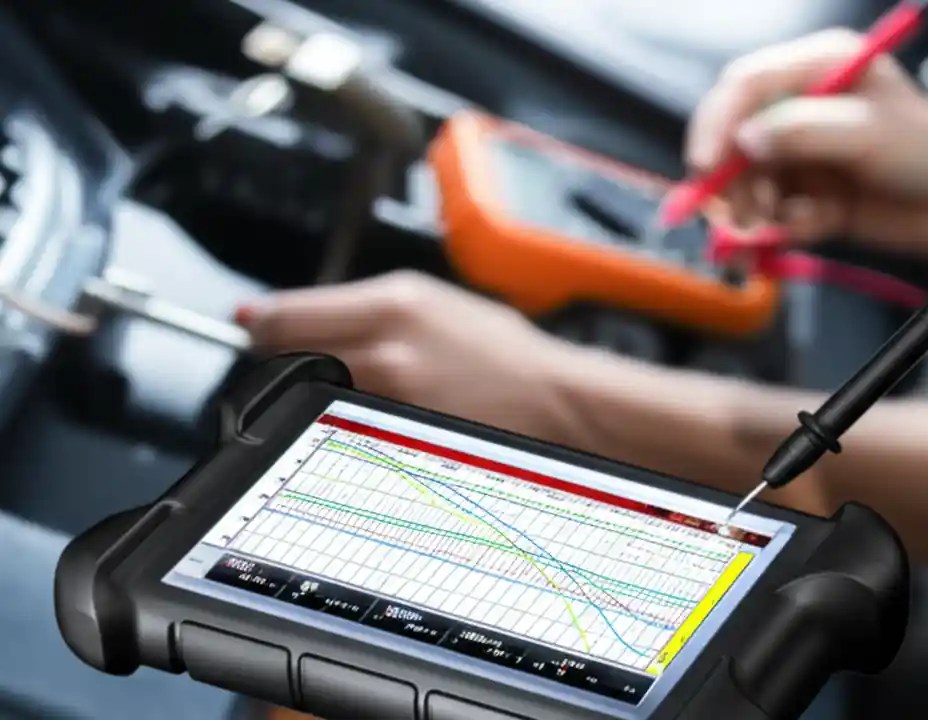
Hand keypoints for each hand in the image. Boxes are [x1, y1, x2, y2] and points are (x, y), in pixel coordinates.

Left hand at [236, 271, 574, 439]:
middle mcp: (386, 344)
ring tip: (347, 392)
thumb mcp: (437, 304)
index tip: (247, 325)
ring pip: (312, 393)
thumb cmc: (505, 354)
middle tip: (289, 364)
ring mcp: (391, 394)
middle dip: (279, 359)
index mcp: (396, 301)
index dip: (259, 322)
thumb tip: (299, 315)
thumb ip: (366, 308)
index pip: (289, 312)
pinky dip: (343, 423)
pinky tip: (371, 419)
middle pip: (287, 354)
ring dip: (312, 392)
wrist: (554, 400)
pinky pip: (345, 427)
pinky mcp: (399, 434)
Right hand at [687, 28, 927, 253]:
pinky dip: (785, 228)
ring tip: (790, 222)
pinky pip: (775, 217)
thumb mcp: (870, 134)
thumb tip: (743, 141)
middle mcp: (804, 109)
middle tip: (739, 215)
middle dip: (731, 181)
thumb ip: (802, 132)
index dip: (715, 124)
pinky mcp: (814, 199)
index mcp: (818, 68)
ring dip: (756, 211)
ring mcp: (807, 157)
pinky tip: (816, 225)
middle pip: (734, 141)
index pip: (743, 87)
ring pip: (749, 185)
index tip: (704, 166)